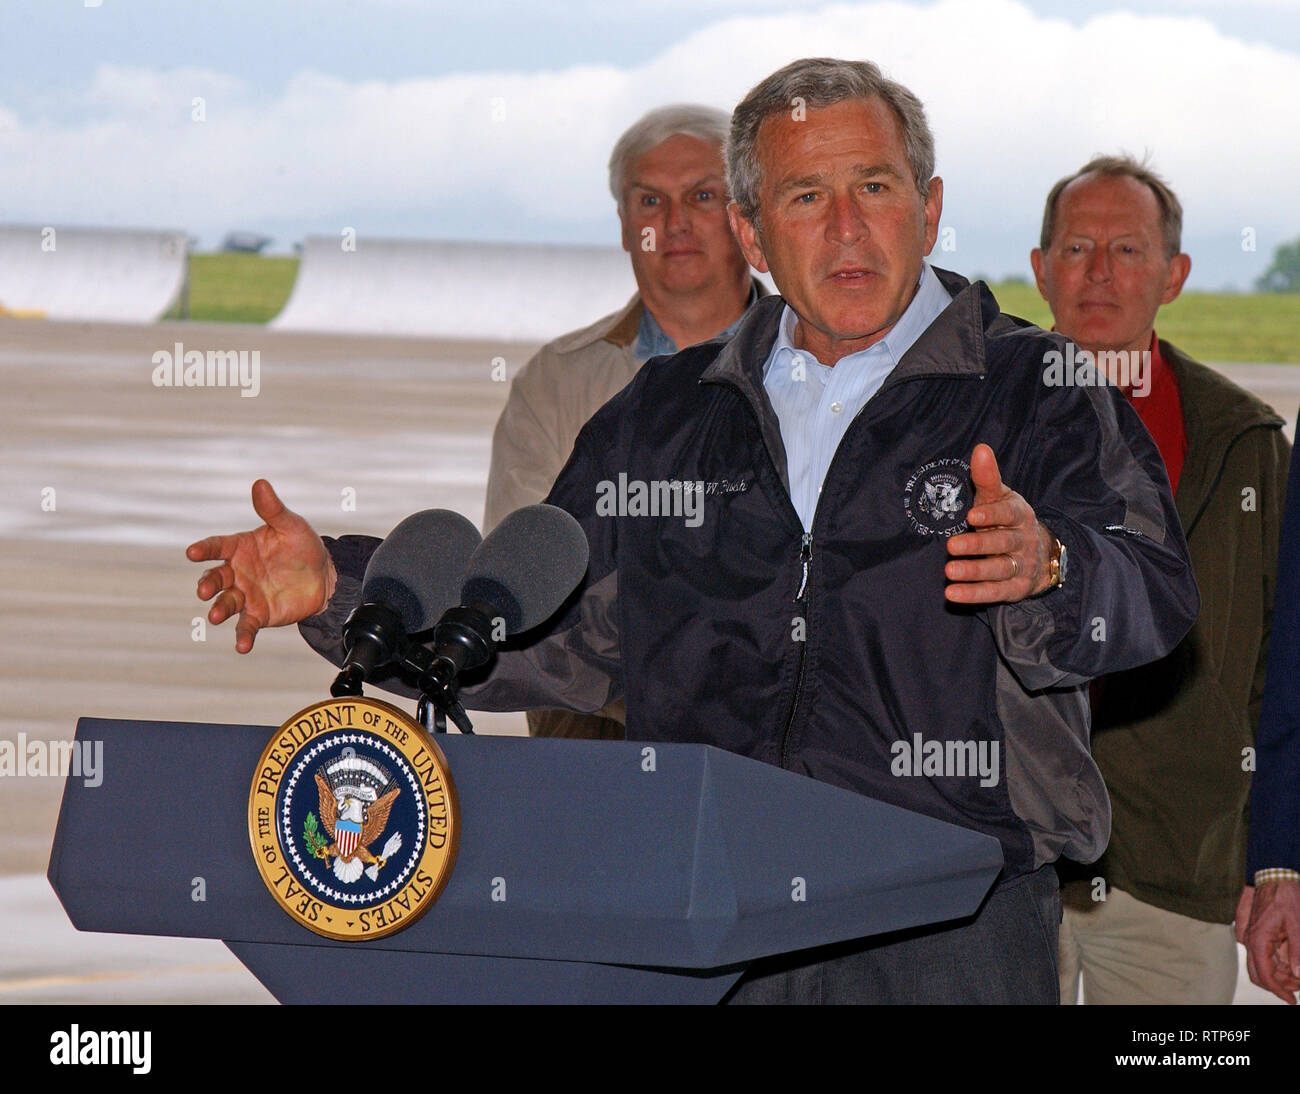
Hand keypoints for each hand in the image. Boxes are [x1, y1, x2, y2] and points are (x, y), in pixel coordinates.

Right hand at [186, 479, 336, 652]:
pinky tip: (242, 646)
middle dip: (207, 584)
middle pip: (215, 578)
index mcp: (239, 547)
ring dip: (219, 610)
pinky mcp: (258, 614)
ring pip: (226, 603)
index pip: (216, 547)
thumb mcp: (291, 525)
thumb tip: (260, 483)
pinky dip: (242, 636)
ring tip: (216, 616)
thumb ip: (273, 509)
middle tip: (204, 590)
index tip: (192, 552)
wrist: (324, 575)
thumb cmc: (302, 546)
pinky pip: (246, 626)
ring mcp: (246, 595)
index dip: (204, 549)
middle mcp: (237, 572)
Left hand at [944, 443, 1052, 603]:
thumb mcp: (999, 498)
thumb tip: (980, 448)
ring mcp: (1021, 566)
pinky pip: (994, 593)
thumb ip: (987, 478)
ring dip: (974, 572)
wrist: (1039, 554)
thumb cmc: (1007, 519)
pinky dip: (973, 594)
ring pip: (998, 570)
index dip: (991, 515)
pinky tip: (952, 594)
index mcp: (1019, 515)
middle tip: (951, 547)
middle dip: (977, 545)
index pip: (1008, 514)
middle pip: (1001, 544)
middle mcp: (1022, 541)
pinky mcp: (1014, 589)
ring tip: (949, 572)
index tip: (971, 516)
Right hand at [1241, 879, 1299, 1003]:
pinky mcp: (1256, 932)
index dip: (1278, 991)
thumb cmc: (1285, 895)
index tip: (1291, 1000)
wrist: (1274, 874)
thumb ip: (1297, 951)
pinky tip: (1292, 960)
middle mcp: (1250, 940)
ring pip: (1262, 964)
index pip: (1264, 975)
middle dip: (1280, 984)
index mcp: (1258, 940)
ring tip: (1299, 973)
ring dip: (1280, 973)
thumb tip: (1298, 974)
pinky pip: (1264, 953)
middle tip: (1299, 986)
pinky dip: (1278, 961)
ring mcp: (1252, 936)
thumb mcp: (1297, 924)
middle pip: (1260, 973)